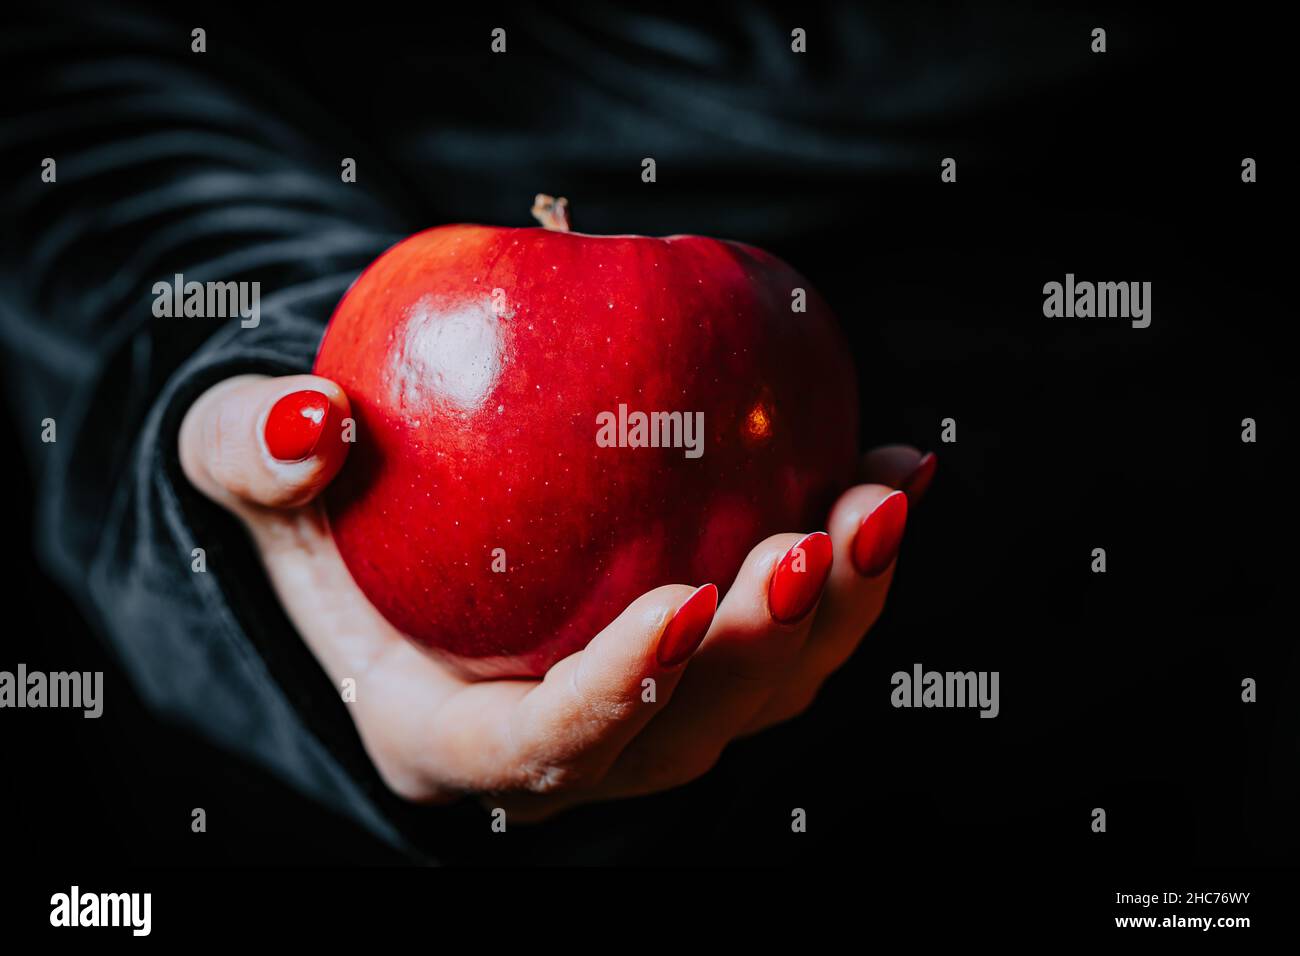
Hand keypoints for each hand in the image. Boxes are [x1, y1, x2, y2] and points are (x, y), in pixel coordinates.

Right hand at [179, 373, 931, 819]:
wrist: (382, 509)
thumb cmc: (311, 495)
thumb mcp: (241, 459)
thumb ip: (252, 452)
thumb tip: (313, 422)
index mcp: (448, 729)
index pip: (536, 752)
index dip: (612, 699)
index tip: (675, 602)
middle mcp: (562, 741)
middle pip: (682, 734)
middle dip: (761, 654)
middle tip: (811, 541)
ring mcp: (641, 705)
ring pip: (760, 691)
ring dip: (839, 607)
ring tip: (883, 491)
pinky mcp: (695, 651)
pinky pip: (788, 622)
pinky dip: (850, 555)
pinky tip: (895, 461)